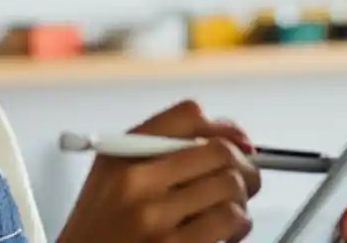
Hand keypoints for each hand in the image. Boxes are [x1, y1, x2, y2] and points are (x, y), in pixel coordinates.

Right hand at [57, 100, 261, 242]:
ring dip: (241, 201)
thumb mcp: (113, 175)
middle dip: (244, 167)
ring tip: (230, 211)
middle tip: (245, 181)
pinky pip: (228, 220)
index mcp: (122, 154)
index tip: (238, 143)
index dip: (224, 128)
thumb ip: (160, 149)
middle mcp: (136, 180)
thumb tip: (229, 137)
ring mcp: (154, 216)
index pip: (187, 116)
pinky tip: (225, 233)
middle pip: (218, 150)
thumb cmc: (101, 228)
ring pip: (230, 186)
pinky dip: (238, 225)